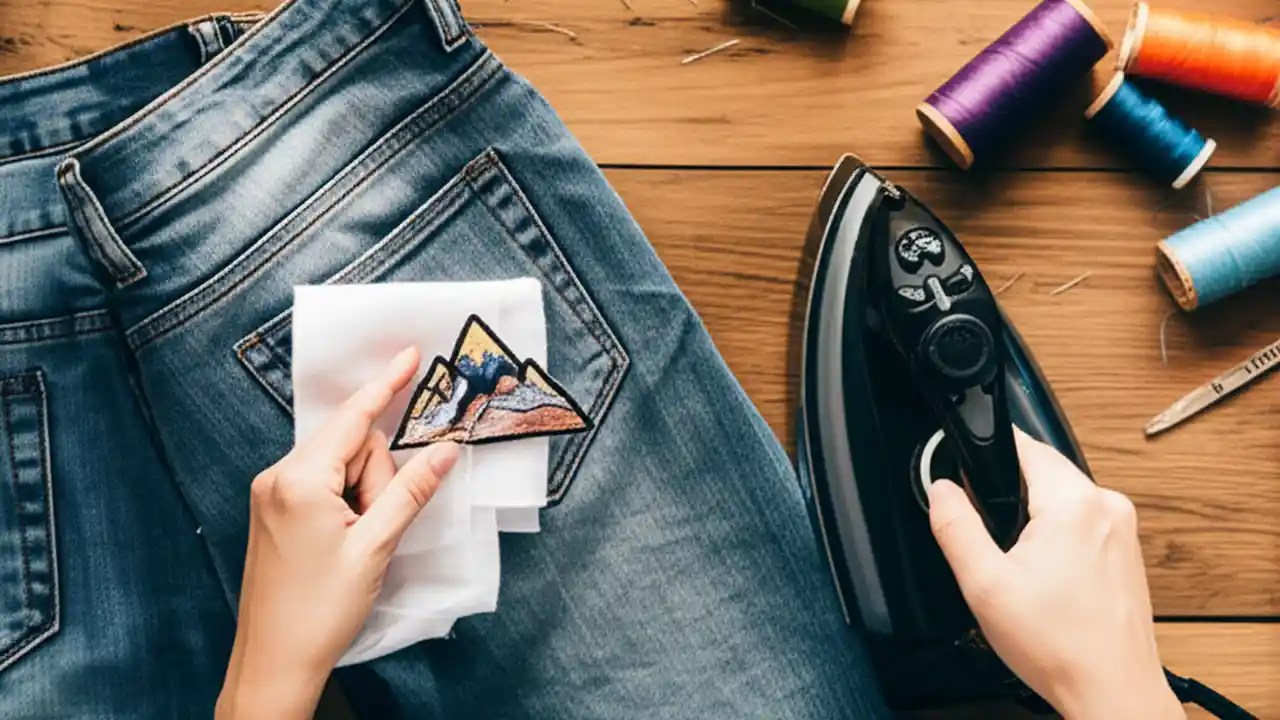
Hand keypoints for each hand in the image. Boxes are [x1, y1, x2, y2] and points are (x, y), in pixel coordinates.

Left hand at [216, 347, 460, 719]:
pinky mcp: (273, 512)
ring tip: (356, 544)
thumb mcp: (374, 548)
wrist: (273, 663)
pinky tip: (348, 536)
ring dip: (362, 495)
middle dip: (376, 477)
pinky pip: (323, 484)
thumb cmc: (319, 612)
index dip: (385, 386)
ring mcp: (271, 495)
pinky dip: (347, 501)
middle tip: (375, 527)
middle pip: (350, 445)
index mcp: (299, 480)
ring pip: (339, 466)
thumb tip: (445, 448)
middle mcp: (277, 477)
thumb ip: (411, 491)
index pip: (353, 420)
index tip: (408, 354)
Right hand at [927, 428, 1183, 719]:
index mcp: (1073, 503)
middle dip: (1009, 489)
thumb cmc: (1059, 646)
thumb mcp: (984, 584)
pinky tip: (1044, 574)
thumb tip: (940, 488)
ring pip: (1063, 495)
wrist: (1111, 689)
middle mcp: (1107, 505)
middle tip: (989, 533)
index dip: (988, 454)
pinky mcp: (1127, 549)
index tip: (968, 476)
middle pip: (1044, 468)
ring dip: (1035, 512)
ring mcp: (1123, 528)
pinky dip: (1058, 533)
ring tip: (1016, 559)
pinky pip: (1083, 519)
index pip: (1025, 444)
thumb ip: (955, 526)